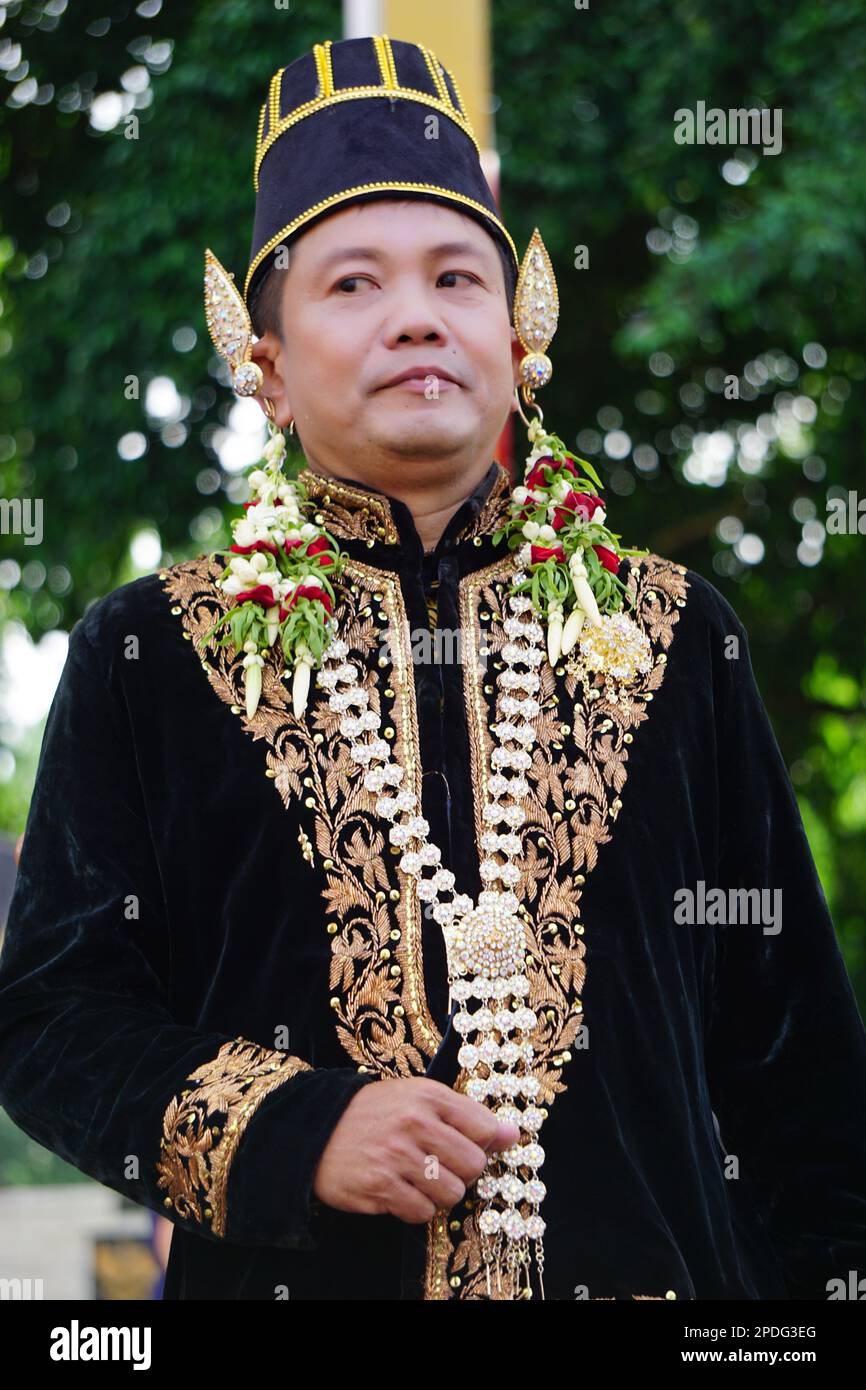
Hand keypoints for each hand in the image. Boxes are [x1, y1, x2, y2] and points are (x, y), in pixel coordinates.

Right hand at [312, 1077, 520, 1222]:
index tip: (463, 1145)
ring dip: (439, 1193)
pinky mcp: (379, 1187)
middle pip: (474, 1166)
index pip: (485, 1128)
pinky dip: (415, 1208)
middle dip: (461, 1172)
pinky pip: (422, 1213)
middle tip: (438, 1165)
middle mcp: (414, 1123)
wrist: (315, 1129)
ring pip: (452, 1194)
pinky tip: (399, 1190)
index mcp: (428, 1095)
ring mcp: (396, 1156)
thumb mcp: (418, 1099)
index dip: (480, 1143)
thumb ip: (466, 1115)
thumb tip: (514, 1135)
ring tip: (417, 1178)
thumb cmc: (374, 1113)